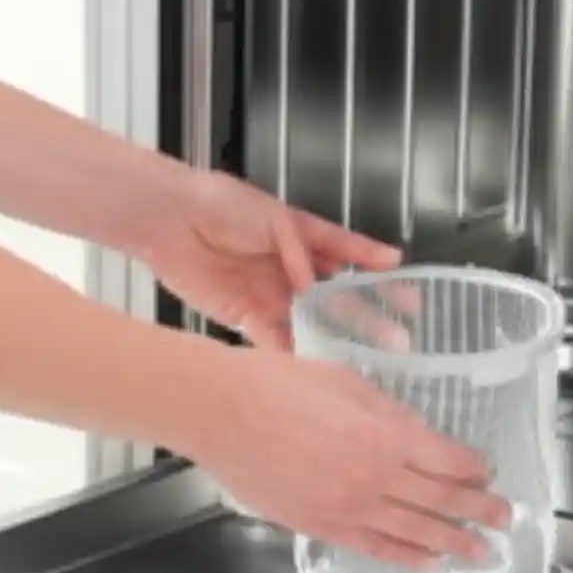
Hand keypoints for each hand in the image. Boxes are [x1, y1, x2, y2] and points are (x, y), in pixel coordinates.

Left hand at [134, 171, 401, 349]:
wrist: (171, 220)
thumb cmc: (220, 204)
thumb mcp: (274, 217)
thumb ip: (300, 251)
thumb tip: (313, 284)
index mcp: (301, 236)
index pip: (346, 251)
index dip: (373, 262)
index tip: (402, 274)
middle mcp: (290, 269)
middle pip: (335, 296)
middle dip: (366, 315)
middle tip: (396, 334)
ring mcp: (270, 294)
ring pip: (312, 322)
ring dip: (337, 340)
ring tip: (366, 358)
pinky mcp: (245, 315)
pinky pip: (275, 339)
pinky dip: (293, 353)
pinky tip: (315, 368)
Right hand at [194, 349, 511, 566]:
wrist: (220, 410)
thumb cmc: (273, 384)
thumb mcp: (344, 380)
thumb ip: (384, 409)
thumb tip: (411, 428)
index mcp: (384, 433)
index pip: (448, 460)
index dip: (474, 470)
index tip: (488, 473)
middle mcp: (374, 475)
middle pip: (442, 499)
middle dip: (480, 511)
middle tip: (505, 519)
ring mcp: (348, 505)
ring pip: (416, 530)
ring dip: (455, 541)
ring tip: (483, 551)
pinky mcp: (321, 525)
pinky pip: (375, 547)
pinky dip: (406, 555)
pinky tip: (429, 560)